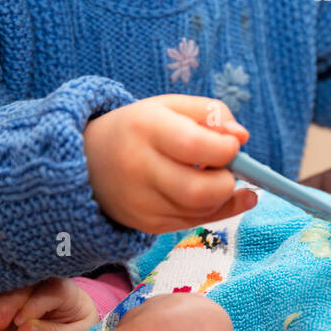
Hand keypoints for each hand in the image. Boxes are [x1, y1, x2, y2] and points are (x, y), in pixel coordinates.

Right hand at [84, 94, 257, 233]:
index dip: (225, 149)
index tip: (233, 145)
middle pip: (199, 190)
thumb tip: (242, 137)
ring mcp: (141, 202)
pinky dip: (213, 210)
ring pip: (200, 211)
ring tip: (220, 177)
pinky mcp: (146, 224)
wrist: (88, 161)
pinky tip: (222, 196)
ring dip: (224, 197)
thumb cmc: (140, 128)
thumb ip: (210, 112)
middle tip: (231, 168)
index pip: (194, 145)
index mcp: (146, 129)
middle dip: (228, 182)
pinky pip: (192, 222)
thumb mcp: (170, 106)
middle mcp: (139, 168)